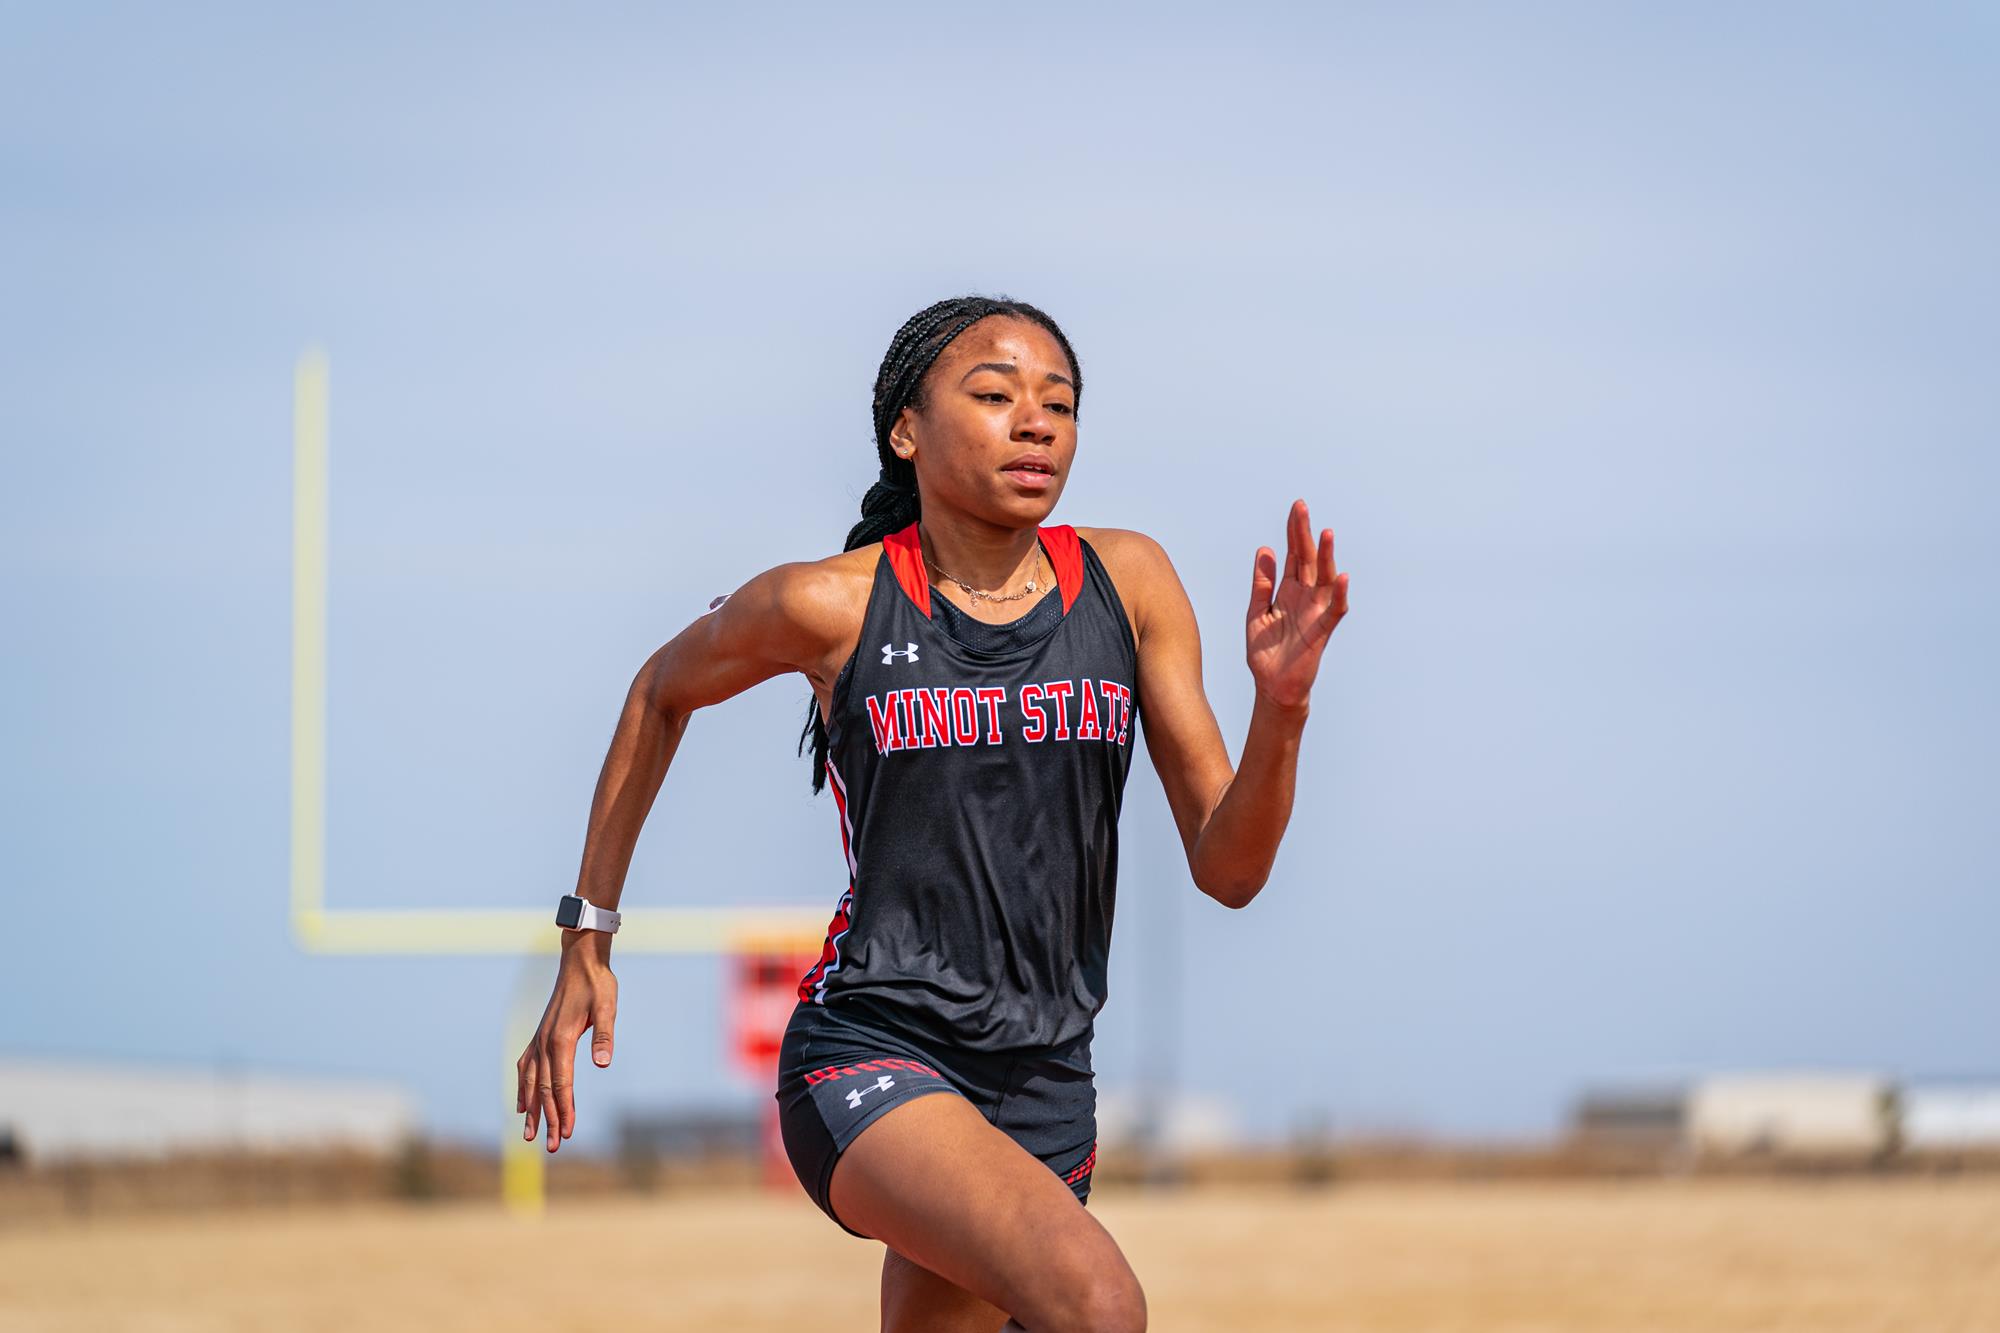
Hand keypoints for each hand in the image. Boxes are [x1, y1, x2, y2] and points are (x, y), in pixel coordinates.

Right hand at [515, 934, 617, 1152]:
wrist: (581, 961)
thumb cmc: (598, 984)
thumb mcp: (608, 1006)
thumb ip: (605, 1035)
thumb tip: (603, 1063)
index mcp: (561, 1039)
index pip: (561, 1084)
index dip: (563, 1110)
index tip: (567, 1133)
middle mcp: (545, 1042)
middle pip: (543, 1090)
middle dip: (548, 1120)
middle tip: (553, 1147)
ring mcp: (539, 1039)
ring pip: (531, 1082)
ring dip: (531, 1110)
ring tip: (530, 1135)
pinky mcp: (540, 1035)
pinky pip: (526, 1067)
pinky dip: (523, 1088)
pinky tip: (522, 1103)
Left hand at [1245, 498, 1348, 709]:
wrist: (1272, 686)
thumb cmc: (1265, 652)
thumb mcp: (1256, 613)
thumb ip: (1261, 584)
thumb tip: (1265, 550)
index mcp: (1288, 591)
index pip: (1293, 555)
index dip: (1293, 532)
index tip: (1295, 508)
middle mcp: (1305, 597)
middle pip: (1307, 559)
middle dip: (1305, 533)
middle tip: (1302, 507)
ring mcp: (1315, 612)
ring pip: (1324, 579)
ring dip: (1326, 557)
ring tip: (1326, 533)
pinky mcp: (1322, 631)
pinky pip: (1334, 610)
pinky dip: (1339, 594)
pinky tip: (1341, 576)